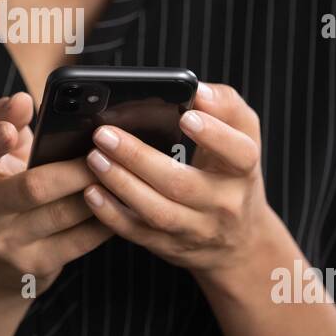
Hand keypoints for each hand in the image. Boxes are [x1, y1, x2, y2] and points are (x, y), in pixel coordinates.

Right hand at [0, 92, 112, 299]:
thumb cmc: (9, 189)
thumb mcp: (4, 154)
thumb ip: (8, 120)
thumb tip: (20, 98)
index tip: (11, 130)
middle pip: (34, 187)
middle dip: (75, 170)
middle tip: (105, 156)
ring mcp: (5, 241)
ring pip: (61, 215)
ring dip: (96, 195)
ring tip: (121, 178)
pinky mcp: (32, 265)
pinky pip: (78, 242)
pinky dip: (102, 223)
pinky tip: (120, 206)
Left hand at [81, 82, 276, 286]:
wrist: (238, 242)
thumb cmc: (232, 177)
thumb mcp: (243, 139)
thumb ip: (226, 106)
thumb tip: (199, 89)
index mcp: (242, 171)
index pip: (239, 153)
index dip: (214, 135)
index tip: (186, 116)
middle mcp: (222, 204)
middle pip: (181, 183)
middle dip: (139, 157)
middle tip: (105, 134)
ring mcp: (195, 229)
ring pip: (156, 211)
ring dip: (121, 184)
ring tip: (94, 158)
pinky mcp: (169, 246)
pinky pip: (137, 233)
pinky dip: (111, 214)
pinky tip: (92, 192)